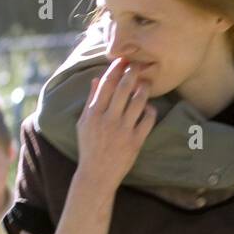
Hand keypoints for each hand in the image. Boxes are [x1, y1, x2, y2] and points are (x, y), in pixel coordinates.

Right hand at [75, 57, 157, 192]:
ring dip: (144, 89)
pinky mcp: (135, 141)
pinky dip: (150, 110)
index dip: (115, 69)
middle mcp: (108, 119)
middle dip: (132, 72)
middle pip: (123, 89)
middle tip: (139, 64)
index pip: (106, 84)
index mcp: (93, 113)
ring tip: (147, 83)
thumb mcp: (84, 123)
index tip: (122, 59)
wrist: (97, 174)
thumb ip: (90, 100)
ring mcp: (123, 130)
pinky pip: (147, 120)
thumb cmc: (89, 147)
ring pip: (138, 101)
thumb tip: (96, 79)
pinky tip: (149, 108)